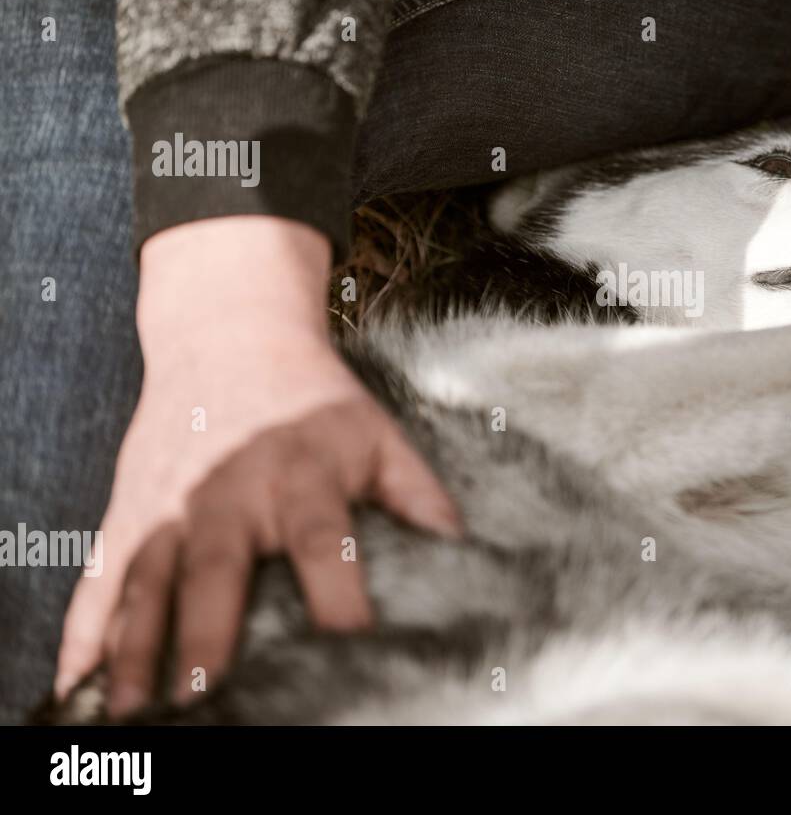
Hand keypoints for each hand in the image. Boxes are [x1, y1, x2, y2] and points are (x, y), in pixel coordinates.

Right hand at [55, 216, 459, 715]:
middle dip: (209, 637)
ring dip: (137, 649)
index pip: (325, 542)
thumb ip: (417, 492)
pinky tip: (75, 680)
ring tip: (135, 712)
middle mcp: (230, 491)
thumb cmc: (313, 396)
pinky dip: (83, 629)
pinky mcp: (130, 508)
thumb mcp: (376, 432)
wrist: (229, 331)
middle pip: (218, 569)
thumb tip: (462, 547)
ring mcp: (171, 502)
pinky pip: (100, 575)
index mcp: (303, 476)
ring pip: (148, 583)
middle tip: (207, 701)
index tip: (349, 648)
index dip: (338, 597)